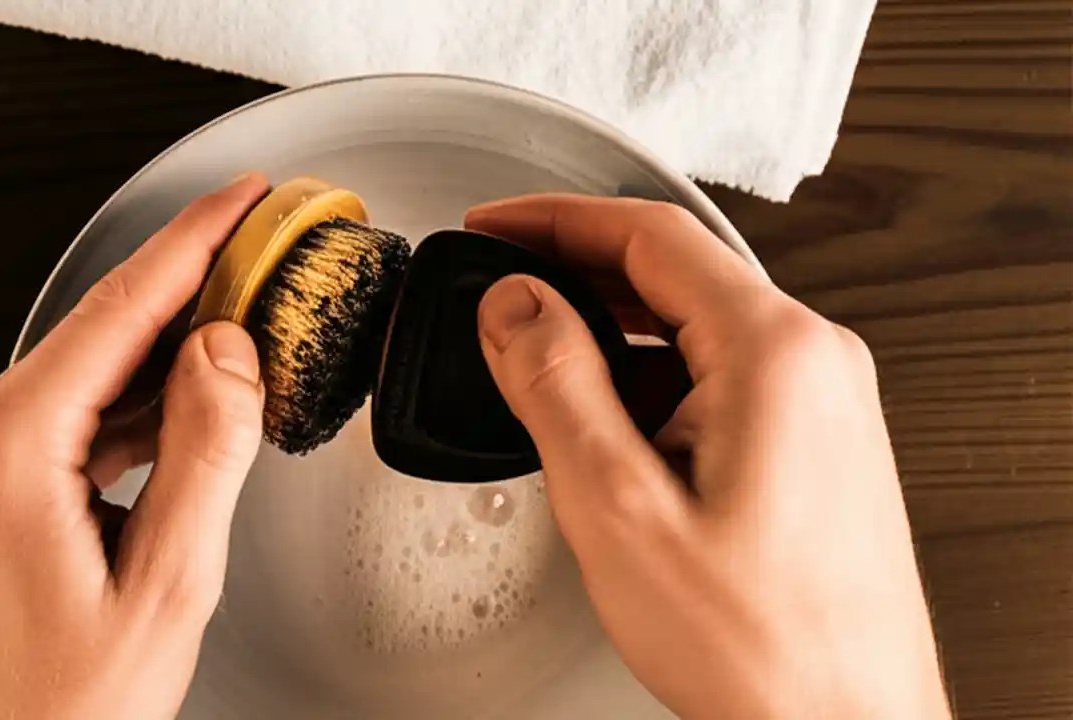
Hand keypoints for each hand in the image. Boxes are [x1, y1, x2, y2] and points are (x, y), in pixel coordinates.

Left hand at [0, 174, 269, 718]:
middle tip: (265, 251)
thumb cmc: (67, 712)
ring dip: (170, 352)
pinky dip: (137, 405)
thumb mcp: (167, 584)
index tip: (244, 197)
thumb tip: (228, 350)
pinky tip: (194, 399)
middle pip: (101, 333)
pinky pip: (70, 417)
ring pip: (89, 374)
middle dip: (192, 289)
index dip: (195, 242)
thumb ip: (206, 453)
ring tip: (248, 321)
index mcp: (3, 450)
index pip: (119, 312)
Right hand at [469, 195, 948, 718]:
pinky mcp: (814, 442)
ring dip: (612, 334)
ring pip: (695, 328)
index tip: (495, 227)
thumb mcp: (619, 509)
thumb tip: (513, 307)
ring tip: (534, 363)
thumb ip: (556, 388)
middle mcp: (813, 362)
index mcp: (775, 354)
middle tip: (500, 291)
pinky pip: (719, 377)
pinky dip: (652, 382)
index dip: (556, 221)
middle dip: (577, 275)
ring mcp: (821, 402)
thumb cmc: (761, 647)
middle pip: (675, 274)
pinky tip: (603, 421)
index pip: (651, 235)